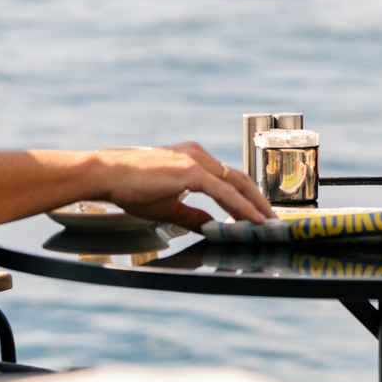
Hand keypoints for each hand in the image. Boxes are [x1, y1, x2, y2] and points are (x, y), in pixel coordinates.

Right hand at [96, 141, 273, 227]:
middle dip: (259, 201)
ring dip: (256, 206)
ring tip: (269, 224)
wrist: (107, 175)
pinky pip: (225, 192)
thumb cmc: (130, 188)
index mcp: (193, 160)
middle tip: (273, 222)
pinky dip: (242, 207)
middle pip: (240, 179)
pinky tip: (253, 221)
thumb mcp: (167, 206)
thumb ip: (192, 215)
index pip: (229, 179)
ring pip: (237, 184)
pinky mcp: (192, 170)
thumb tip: (211, 226)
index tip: (259, 216)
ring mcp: (197, 160)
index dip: (247, 198)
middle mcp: (199, 155)